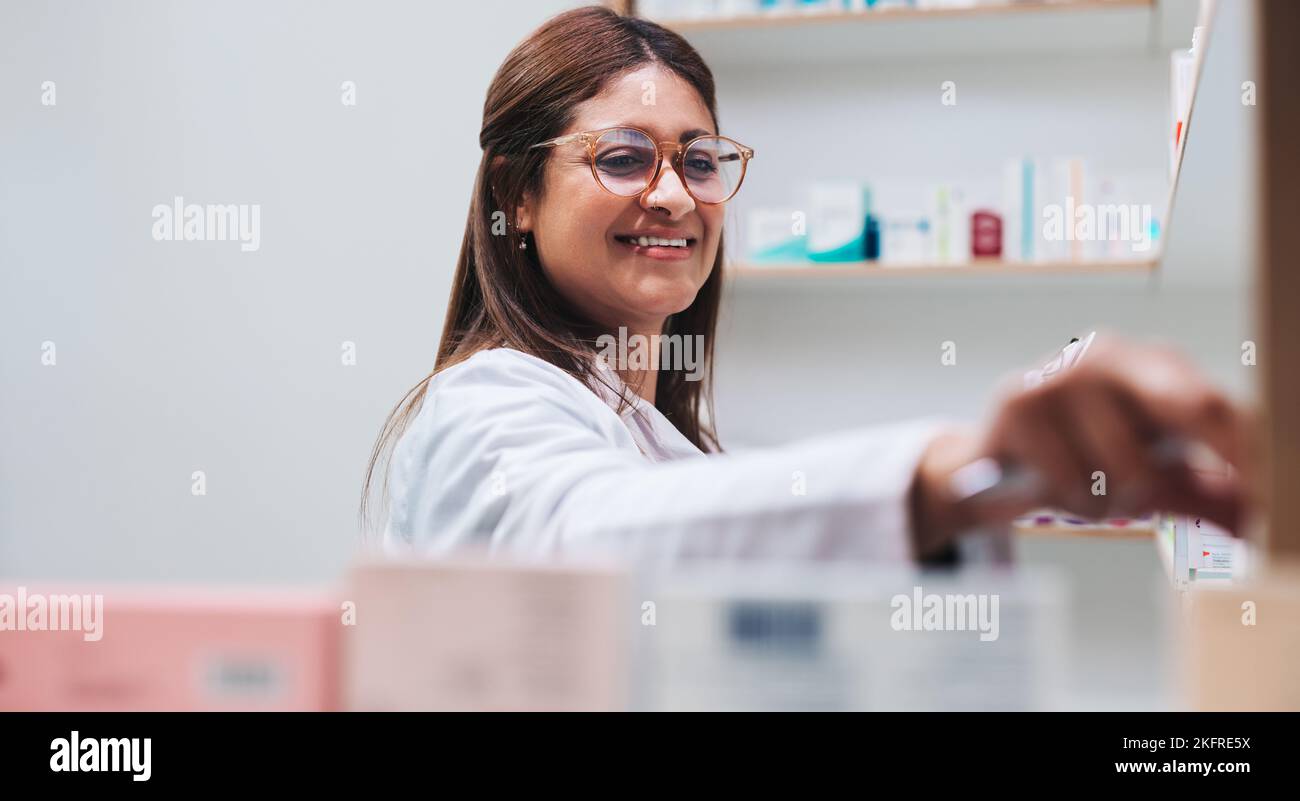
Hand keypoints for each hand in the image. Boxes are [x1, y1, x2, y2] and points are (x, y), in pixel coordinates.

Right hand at [909, 335, 1254, 556]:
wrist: (988, 468)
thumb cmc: (1082, 463)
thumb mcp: (1151, 475)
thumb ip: (1207, 494)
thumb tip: (1261, 519)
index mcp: (1156, 364)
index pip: (1221, 405)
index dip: (1252, 452)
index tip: (1271, 499)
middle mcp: (1112, 354)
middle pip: (1195, 408)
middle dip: (1198, 469)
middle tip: (1155, 502)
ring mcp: (1062, 372)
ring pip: (1130, 469)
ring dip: (1112, 504)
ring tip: (1087, 492)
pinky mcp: (1017, 401)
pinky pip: (1072, 483)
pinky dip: (1071, 504)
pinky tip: (1053, 488)